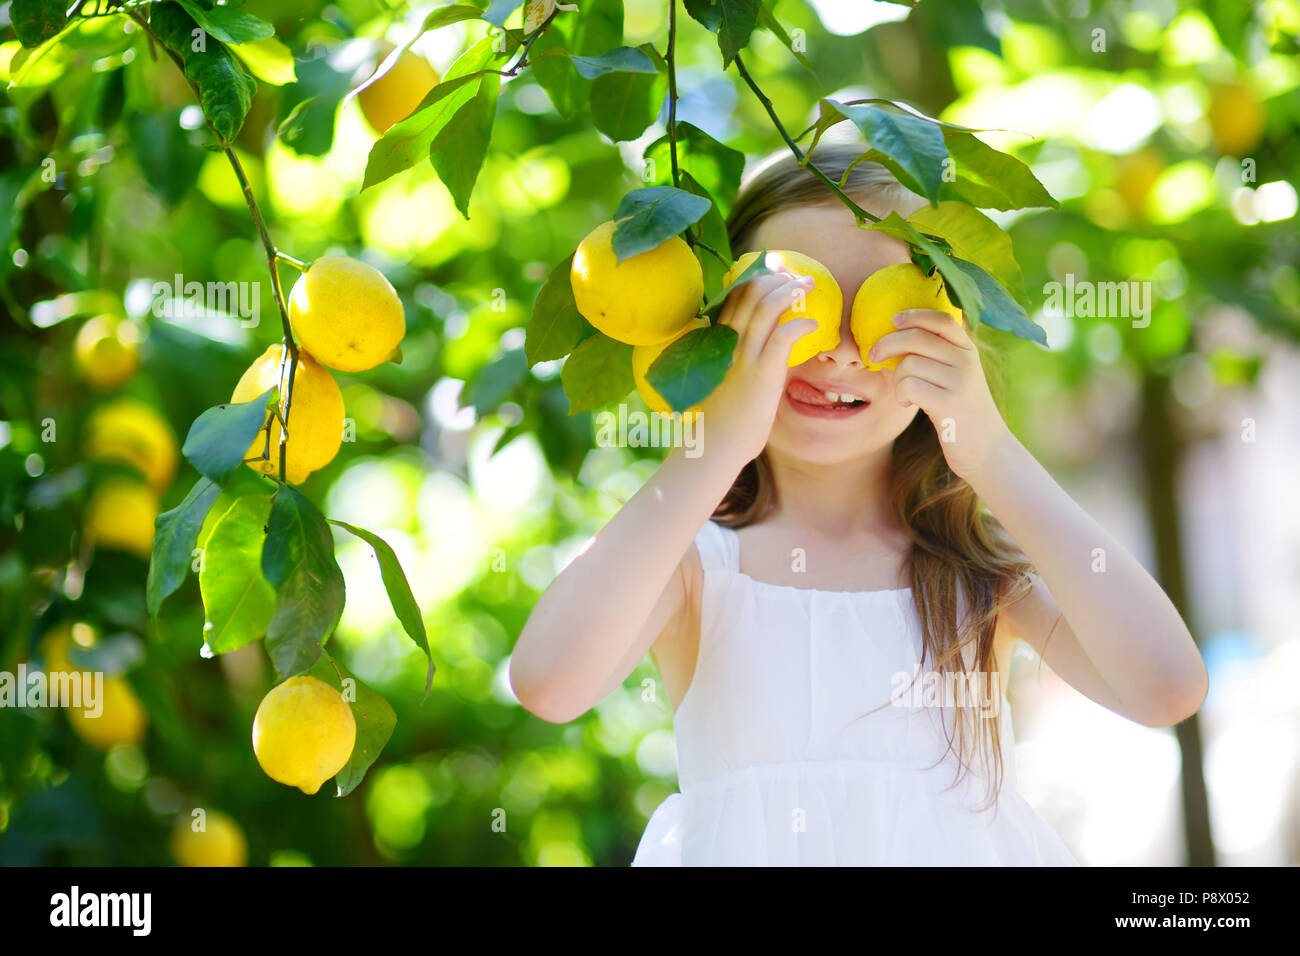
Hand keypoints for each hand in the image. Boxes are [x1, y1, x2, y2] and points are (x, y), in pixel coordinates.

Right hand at [702, 270, 817, 469]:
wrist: (714, 445)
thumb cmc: (720, 417)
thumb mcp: (723, 377)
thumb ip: (736, 357)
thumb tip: (757, 347)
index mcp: (718, 340)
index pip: (735, 295)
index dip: (758, 276)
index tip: (776, 271)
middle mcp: (729, 342)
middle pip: (751, 292)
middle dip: (779, 277)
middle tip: (799, 276)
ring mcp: (744, 357)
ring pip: (766, 308)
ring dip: (791, 291)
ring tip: (809, 287)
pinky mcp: (761, 375)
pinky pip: (782, 338)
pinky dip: (799, 324)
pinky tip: (813, 323)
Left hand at [867, 309, 1014, 480]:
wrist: (987, 448)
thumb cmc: (961, 412)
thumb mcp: (957, 377)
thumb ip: (939, 356)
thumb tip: (897, 336)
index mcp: (968, 350)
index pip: (941, 320)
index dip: (915, 315)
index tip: (894, 320)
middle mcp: (966, 361)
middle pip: (916, 337)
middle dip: (887, 344)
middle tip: (874, 356)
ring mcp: (960, 382)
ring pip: (909, 363)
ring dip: (897, 379)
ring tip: (904, 393)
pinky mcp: (949, 404)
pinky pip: (908, 386)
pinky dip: (900, 394)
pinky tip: (907, 404)